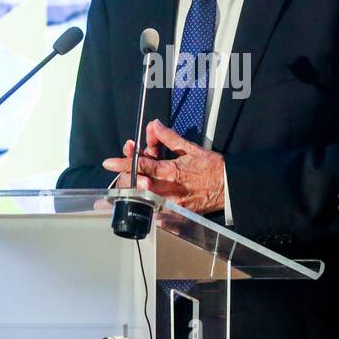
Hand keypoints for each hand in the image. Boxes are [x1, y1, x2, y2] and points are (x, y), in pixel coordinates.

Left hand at [103, 120, 225, 214]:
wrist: (230, 186)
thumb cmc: (212, 166)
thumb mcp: (190, 148)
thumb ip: (169, 138)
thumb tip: (155, 125)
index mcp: (171, 170)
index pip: (142, 165)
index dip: (124, 163)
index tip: (109, 163)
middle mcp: (170, 188)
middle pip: (138, 185)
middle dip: (126, 178)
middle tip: (120, 173)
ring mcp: (173, 203)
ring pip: (145, 199)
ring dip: (135, 191)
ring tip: (129, 186)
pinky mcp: (179, 213)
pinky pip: (158, 211)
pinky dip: (149, 205)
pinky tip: (144, 201)